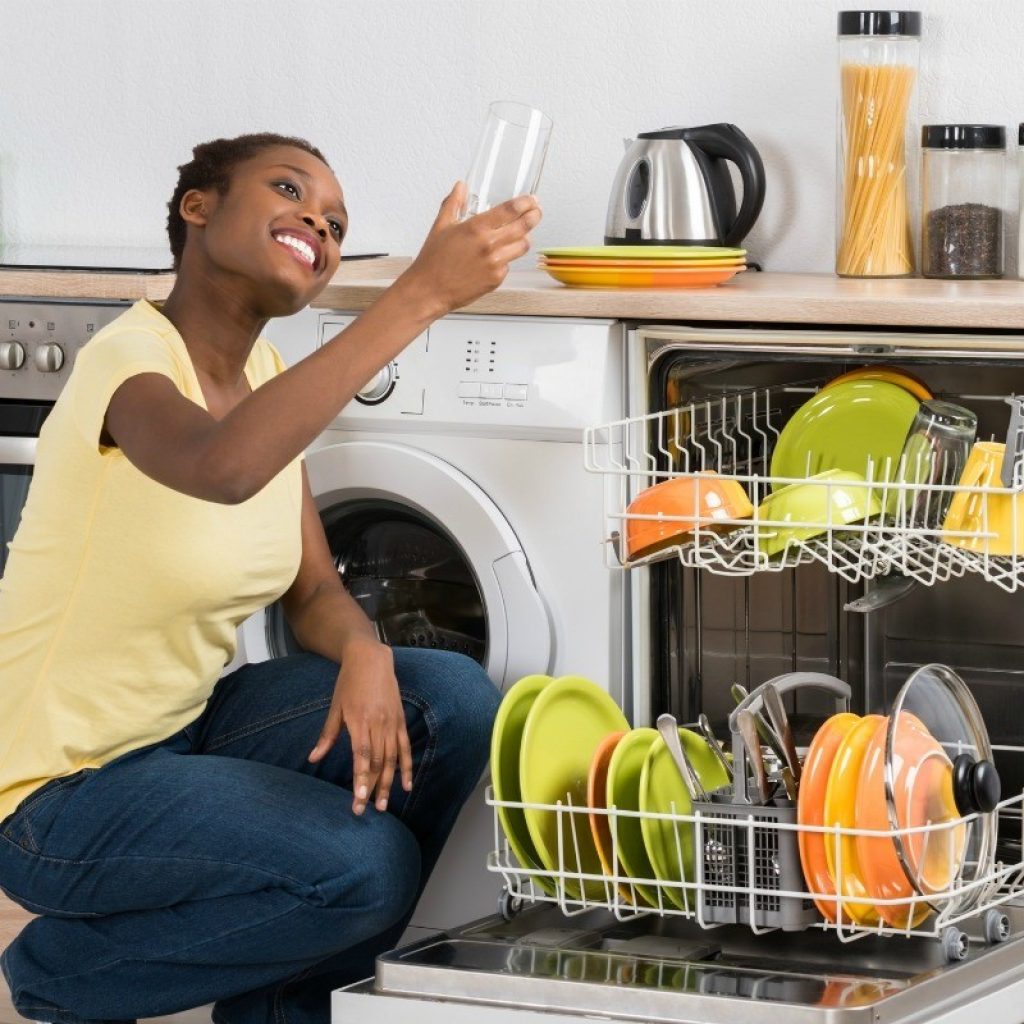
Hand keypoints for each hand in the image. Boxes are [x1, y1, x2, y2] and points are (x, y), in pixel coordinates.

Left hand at [307, 640, 412, 814]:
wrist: (371, 660)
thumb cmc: (349, 683)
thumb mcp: (335, 707)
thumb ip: (327, 735)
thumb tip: (313, 759)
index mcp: (359, 720)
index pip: (361, 755)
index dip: (361, 778)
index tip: (360, 797)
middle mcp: (378, 723)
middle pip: (377, 761)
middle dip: (372, 787)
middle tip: (367, 809)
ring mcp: (391, 722)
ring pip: (392, 758)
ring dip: (388, 783)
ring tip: (384, 804)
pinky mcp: (399, 721)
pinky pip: (405, 748)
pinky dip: (406, 767)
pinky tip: (406, 785)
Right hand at [400, 182, 542, 315]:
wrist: (429, 291)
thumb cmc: (433, 261)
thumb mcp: (441, 226)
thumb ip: (454, 203)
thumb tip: (461, 187)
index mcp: (476, 228)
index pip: (511, 210)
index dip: (526, 203)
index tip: (532, 200)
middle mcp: (489, 245)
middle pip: (524, 226)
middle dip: (534, 216)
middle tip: (536, 212)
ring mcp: (495, 264)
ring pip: (522, 246)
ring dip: (524, 238)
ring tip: (520, 234)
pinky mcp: (496, 279)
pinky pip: (509, 265)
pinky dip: (506, 259)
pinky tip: (496, 257)